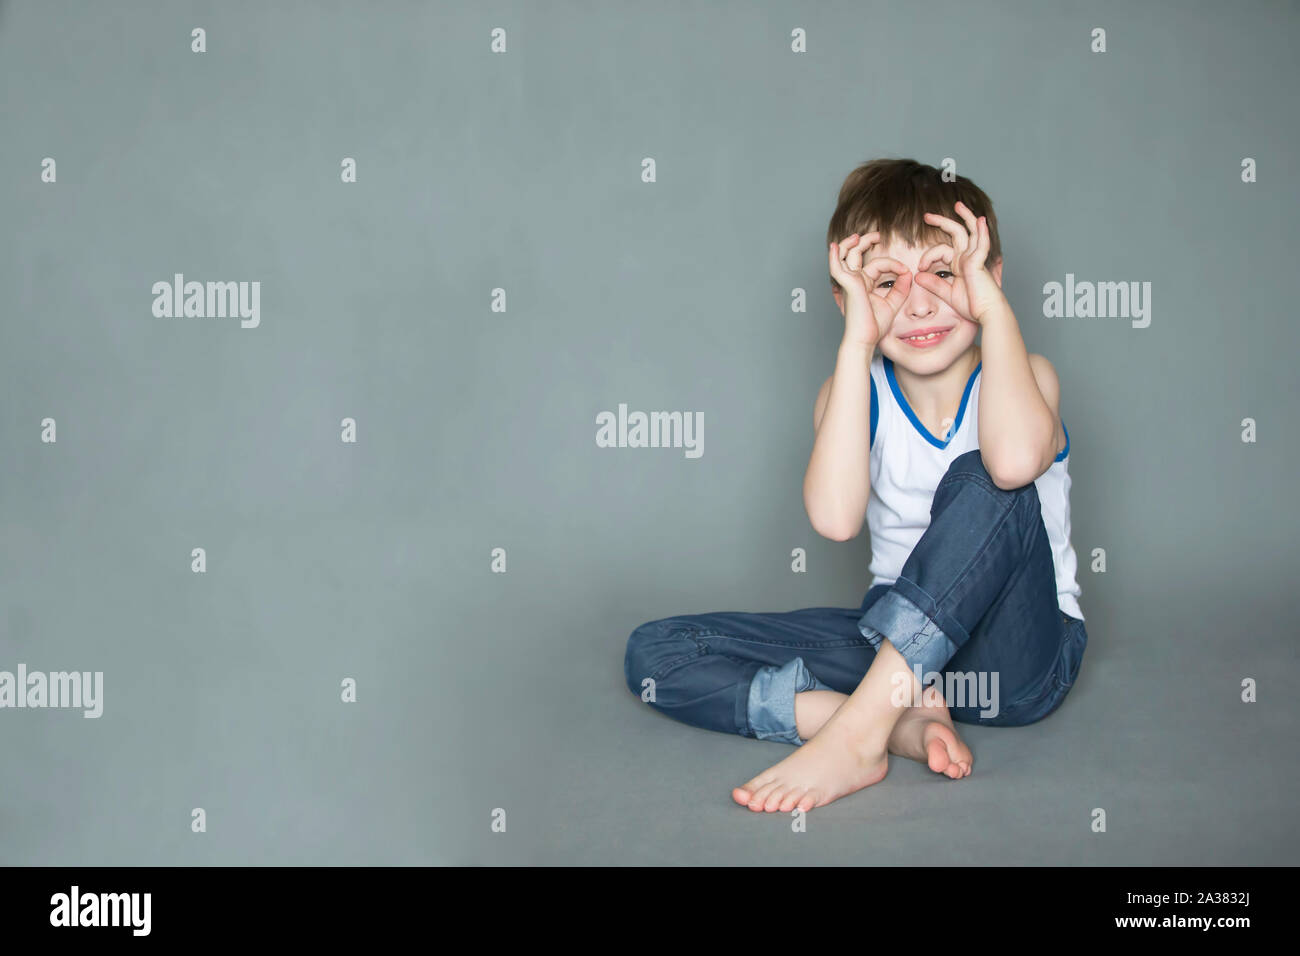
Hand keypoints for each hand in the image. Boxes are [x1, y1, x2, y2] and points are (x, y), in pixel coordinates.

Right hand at [828, 232, 912, 348]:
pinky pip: (837, 267)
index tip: (905, 272)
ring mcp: (850, 282)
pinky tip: (835, 247)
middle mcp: (855, 281)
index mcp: (864, 284)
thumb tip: (909, 273)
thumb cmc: (875, 325)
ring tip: (860, 236)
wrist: (866, 339)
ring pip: (846, 256)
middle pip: (856, 254)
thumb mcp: (893, 302)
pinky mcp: (848, 285)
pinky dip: (835, 257)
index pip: (877, 265)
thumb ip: (901, 287)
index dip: (893, 264)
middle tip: (877, 235)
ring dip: (852, 243)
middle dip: (866, 242)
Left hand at [914, 202, 1006, 322]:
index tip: (920, 268)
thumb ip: (934, 284)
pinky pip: (981, 244)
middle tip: (927, 216)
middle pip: (957, 233)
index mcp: (961, 264)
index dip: (928, 256)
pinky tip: (979, 221)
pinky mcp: (980, 263)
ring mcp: (975, 258)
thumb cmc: (972, 305)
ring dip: (965, 217)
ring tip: (957, 205)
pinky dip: (981, 232)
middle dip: (942, 222)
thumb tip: (918, 276)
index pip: (942, 250)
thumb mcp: (948, 293)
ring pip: (970, 232)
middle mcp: (968, 257)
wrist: (987, 314)